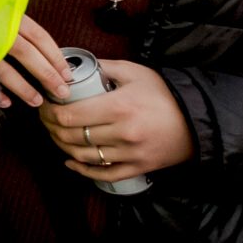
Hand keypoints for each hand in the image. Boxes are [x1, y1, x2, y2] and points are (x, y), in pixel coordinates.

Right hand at [0, 13, 68, 108]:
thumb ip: (12, 20)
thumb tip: (41, 47)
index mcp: (3, 11)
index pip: (38, 35)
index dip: (55, 55)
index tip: (68, 73)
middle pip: (27, 53)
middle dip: (47, 75)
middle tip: (62, 93)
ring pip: (6, 70)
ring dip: (24, 88)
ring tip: (37, 102)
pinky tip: (6, 102)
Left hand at [42, 58, 193, 182]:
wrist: (198, 121)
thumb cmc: (164, 94)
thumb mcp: (134, 72)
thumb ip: (103, 68)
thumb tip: (74, 68)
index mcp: (119, 107)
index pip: (69, 116)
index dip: (49, 112)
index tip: (44, 105)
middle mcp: (123, 133)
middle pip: (72, 136)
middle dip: (51, 128)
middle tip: (45, 119)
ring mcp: (131, 154)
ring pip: (83, 156)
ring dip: (63, 146)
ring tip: (56, 135)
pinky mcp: (139, 168)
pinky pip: (104, 175)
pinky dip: (82, 171)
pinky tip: (71, 163)